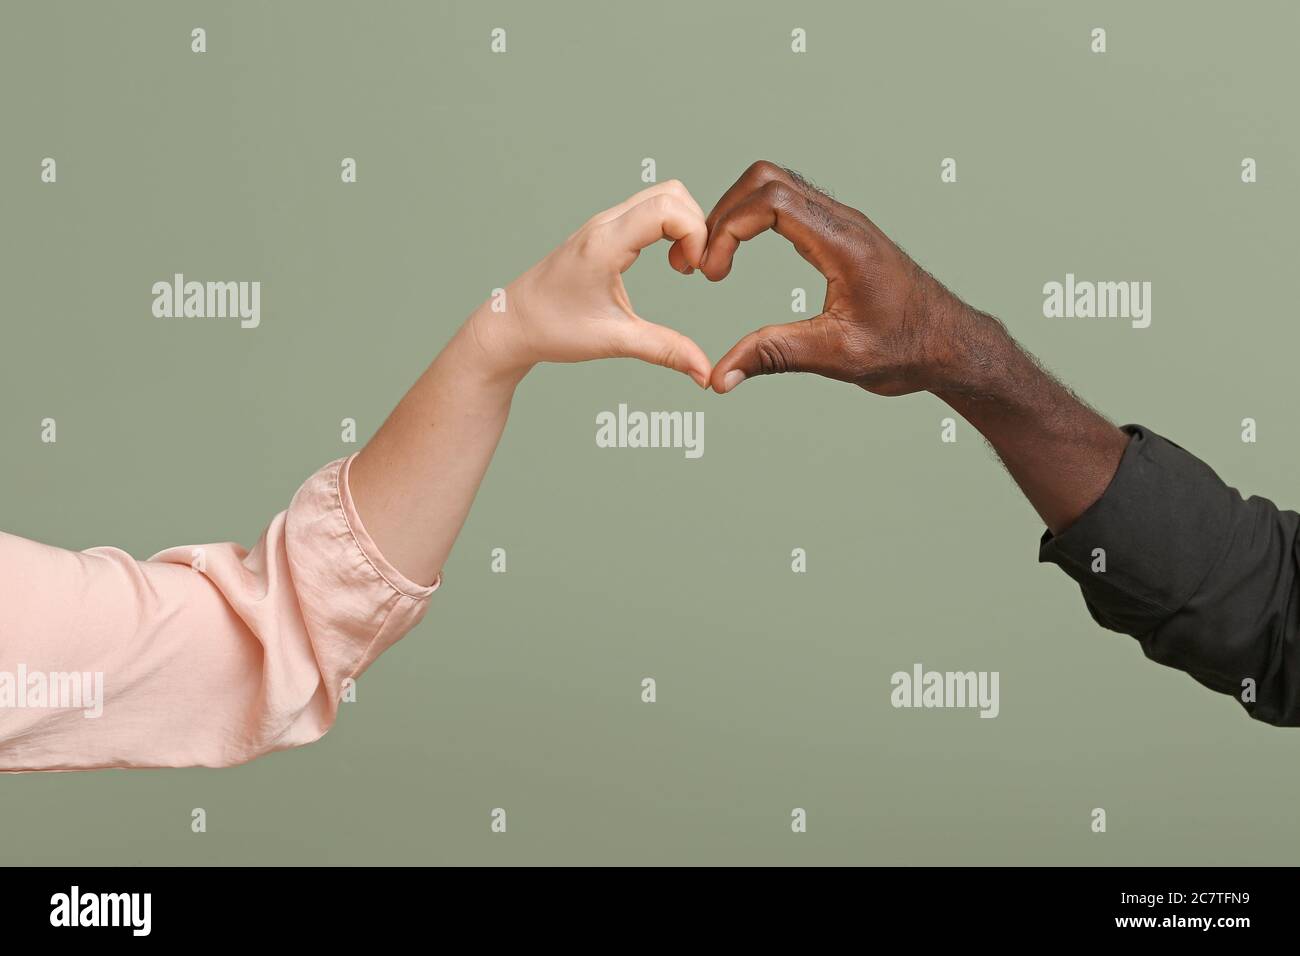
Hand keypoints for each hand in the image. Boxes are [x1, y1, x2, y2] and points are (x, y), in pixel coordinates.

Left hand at [467, 180, 712, 387]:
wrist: (512, 323)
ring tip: (681, 268)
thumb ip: (665, 351)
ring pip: (662, 196)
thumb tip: (706, 374)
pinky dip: (671, 228)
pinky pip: (649, 210)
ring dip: (684, 226)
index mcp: (605, 244)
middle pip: (671, 193)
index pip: (667, 209)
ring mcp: (604, 223)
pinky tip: (668, 263)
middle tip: (694, 270)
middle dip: (696, 227)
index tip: (695, 272)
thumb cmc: (553, 330)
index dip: (695, 234)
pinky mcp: (604, 230)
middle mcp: (605, 224)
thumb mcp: (614, 341)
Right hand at [699, 161, 976, 395]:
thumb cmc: (905, 349)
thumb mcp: (836, 357)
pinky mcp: (841, 233)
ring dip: (737, 213)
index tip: (713, 273)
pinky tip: (743, 254)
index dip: (727, 228)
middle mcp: (843, 222)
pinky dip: (754, 219)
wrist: (950, 345)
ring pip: (776, 184)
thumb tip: (720, 376)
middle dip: (723, 214)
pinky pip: (788, 203)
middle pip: (766, 178)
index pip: (771, 200)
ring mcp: (843, 223)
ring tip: (719, 259)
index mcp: (843, 244)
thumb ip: (774, 357)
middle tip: (707, 264)